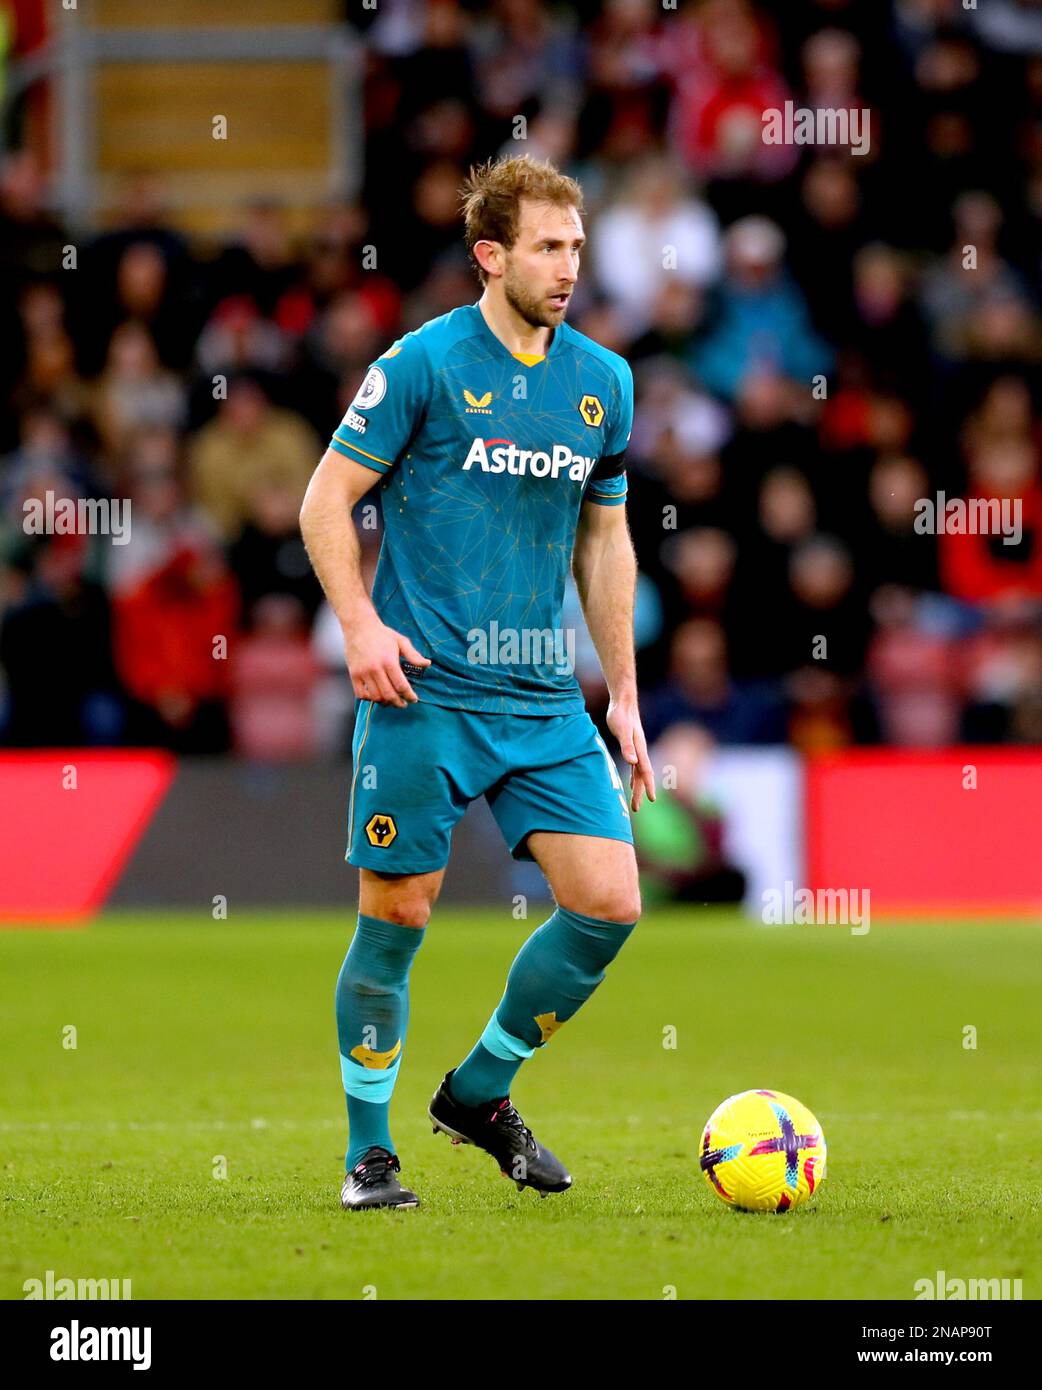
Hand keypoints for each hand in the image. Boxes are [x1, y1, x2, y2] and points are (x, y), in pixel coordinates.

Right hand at [343, 615, 429, 706]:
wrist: (359, 626)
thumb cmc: (382, 634)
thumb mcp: (401, 641)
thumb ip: (414, 655)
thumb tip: (428, 664)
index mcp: (389, 661)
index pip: (401, 686)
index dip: (409, 696)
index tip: (414, 699)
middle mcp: (375, 668)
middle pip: (389, 694)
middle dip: (398, 703)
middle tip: (403, 704)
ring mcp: (363, 672)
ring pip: (375, 696)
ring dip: (385, 702)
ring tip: (390, 701)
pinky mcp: (354, 674)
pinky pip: (361, 694)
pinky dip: (369, 699)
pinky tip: (376, 696)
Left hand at [607, 694, 655, 812]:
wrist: (623, 701)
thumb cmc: (621, 715)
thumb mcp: (621, 730)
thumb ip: (627, 746)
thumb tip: (632, 761)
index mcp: (639, 749)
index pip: (645, 771)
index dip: (648, 785)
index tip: (651, 799)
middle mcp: (640, 751)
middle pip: (642, 776)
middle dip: (641, 792)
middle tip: (636, 808)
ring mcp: (636, 750)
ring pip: (639, 773)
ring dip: (638, 788)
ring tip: (635, 803)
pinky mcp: (630, 747)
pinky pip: (635, 767)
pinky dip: (634, 777)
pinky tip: (632, 784)